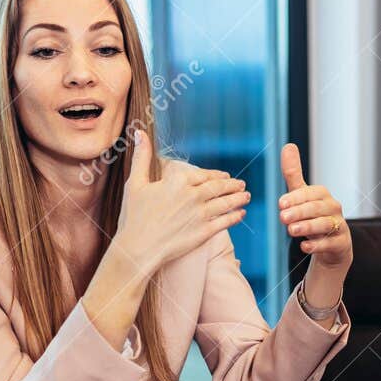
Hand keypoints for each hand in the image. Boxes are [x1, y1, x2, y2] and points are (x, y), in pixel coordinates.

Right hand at [113, 129, 249, 277]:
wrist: (138, 248)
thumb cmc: (134, 216)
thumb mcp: (136, 183)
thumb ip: (142, 157)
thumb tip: (140, 132)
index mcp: (178, 181)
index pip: (203, 175)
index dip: (216, 175)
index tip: (224, 176)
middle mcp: (193, 195)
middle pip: (218, 187)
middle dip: (232, 185)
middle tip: (241, 184)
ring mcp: (201, 214)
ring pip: (226, 203)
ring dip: (238, 198)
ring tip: (246, 195)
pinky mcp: (204, 232)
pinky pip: (225, 222)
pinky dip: (235, 216)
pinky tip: (241, 213)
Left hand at [277, 144, 351, 300]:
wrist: (332, 244)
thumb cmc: (313, 216)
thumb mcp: (302, 196)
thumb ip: (293, 174)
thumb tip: (288, 145)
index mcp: (322, 195)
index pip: (309, 194)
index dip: (296, 198)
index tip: (280, 204)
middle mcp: (333, 208)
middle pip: (317, 208)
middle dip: (299, 212)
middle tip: (282, 217)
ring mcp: (339, 226)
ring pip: (325, 225)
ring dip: (308, 227)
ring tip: (291, 231)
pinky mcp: (341, 243)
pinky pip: (330, 243)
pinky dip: (317, 245)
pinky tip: (304, 247)